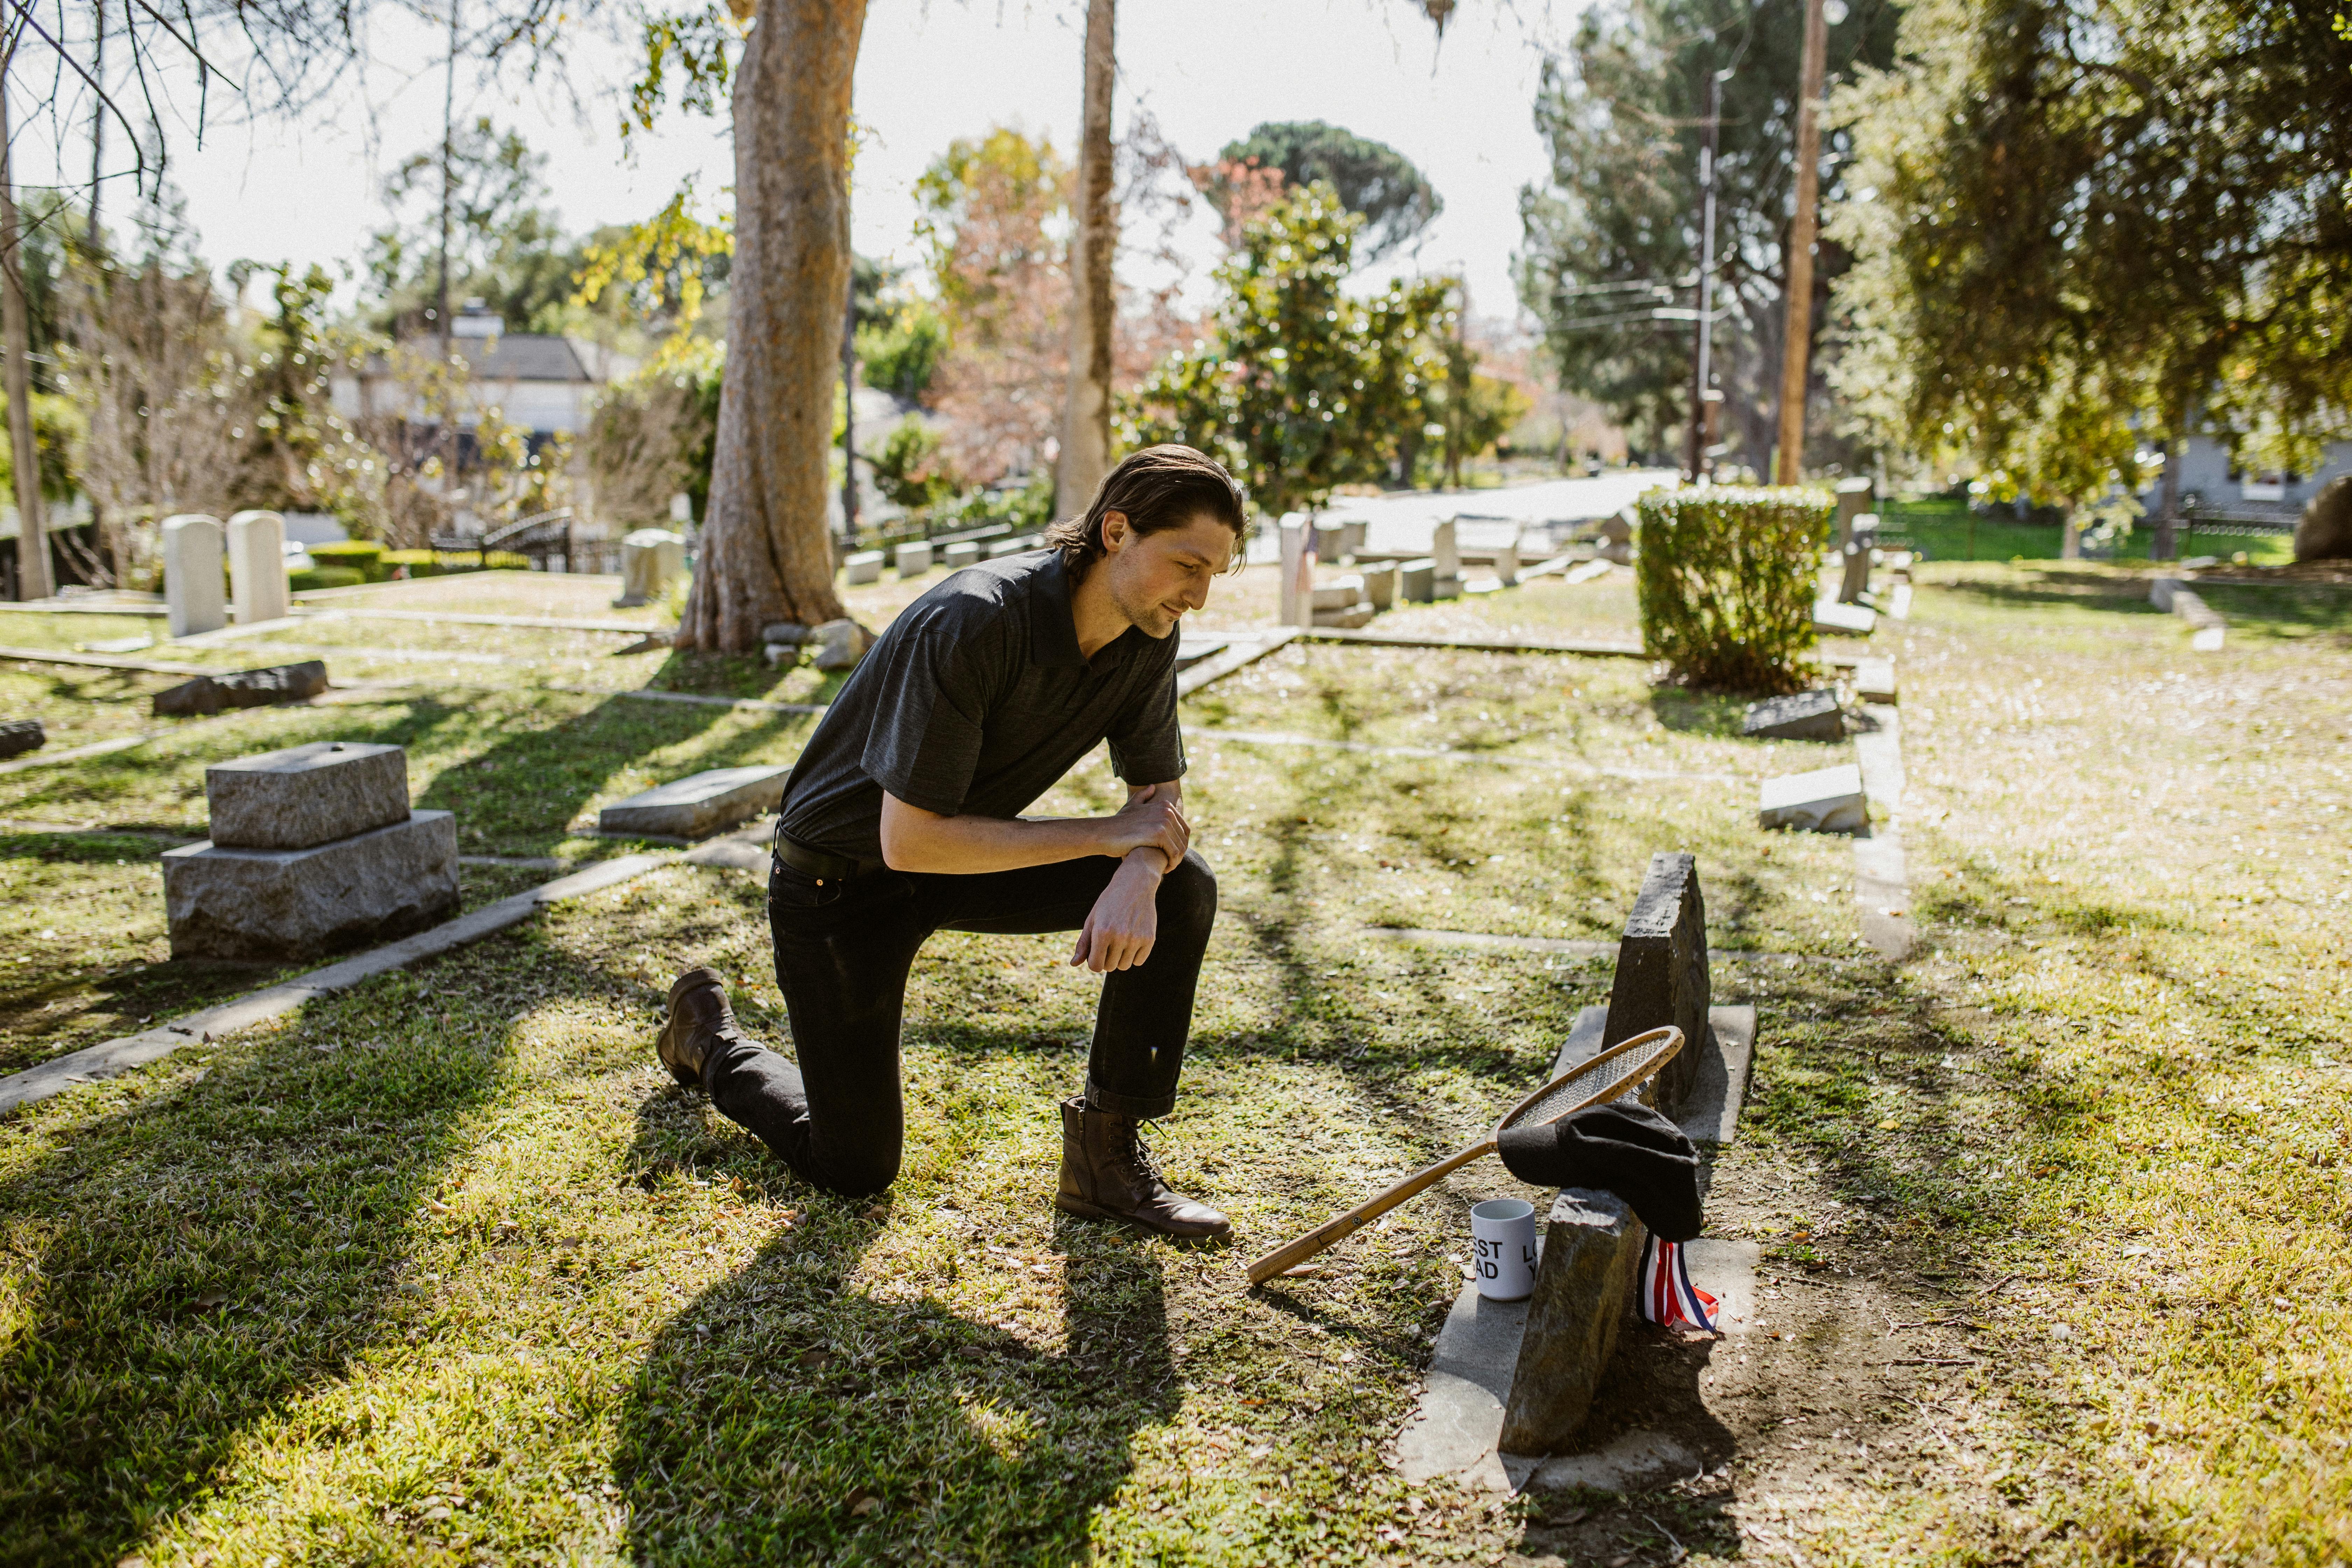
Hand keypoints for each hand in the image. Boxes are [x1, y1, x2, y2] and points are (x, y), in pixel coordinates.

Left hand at [1070, 855, 1162, 972]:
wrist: (1135, 884)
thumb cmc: (1109, 903)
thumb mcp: (1092, 919)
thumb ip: (1083, 943)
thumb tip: (1074, 964)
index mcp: (1102, 932)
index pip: (1095, 966)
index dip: (1094, 961)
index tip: (1096, 953)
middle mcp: (1119, 936)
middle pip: (1110, 967)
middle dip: (1107, 959)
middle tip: (1109, 943)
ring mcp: (1136, 938)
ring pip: (1124, 966)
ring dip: (1120, 958)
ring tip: (1120, 941)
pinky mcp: (1150, 938)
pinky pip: (1139, 961)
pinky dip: (1134, 956)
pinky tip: (1132, 940)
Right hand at [1103, 784, 1188, 870]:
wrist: (1105, 833)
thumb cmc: (1118, 823)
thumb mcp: (1132, 805)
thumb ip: (1143, 796)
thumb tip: (1153, 787)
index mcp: (1165, 806)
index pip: (1184, 829)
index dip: (1180, 844)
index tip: (1171, 855)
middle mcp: (1167, 811)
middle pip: (1184, 839)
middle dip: (1179, 854)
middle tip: (1170, 864)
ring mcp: (1163, 821)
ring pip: (1180, 847)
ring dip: (1176, 861)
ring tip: (1167, 868)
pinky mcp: (1159, 833)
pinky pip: (1174, 853)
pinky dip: (1172, 863)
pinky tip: (1164, 869)